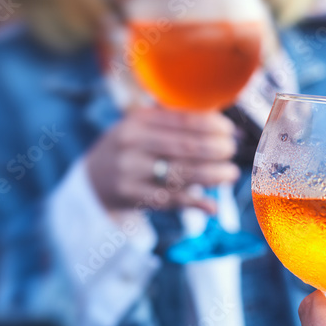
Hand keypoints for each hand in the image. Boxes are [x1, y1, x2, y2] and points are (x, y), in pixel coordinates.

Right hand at [85, 105, 239, 214]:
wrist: (93, 180)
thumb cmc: (131, 148)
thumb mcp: (141, 126)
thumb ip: (174, 120)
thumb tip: (221, 123)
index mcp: (139, 120)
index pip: (183, 120)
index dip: (212, 125)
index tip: (230, 130)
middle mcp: (133, 143)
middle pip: (185, 146)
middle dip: (216, 149)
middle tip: (232, 151)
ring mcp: (131, 170)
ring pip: (180, 174)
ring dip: (212, 175)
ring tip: (231, 174)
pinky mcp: (132, 196)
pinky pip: (169, 199)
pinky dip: (194, 202)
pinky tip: (212, 205)